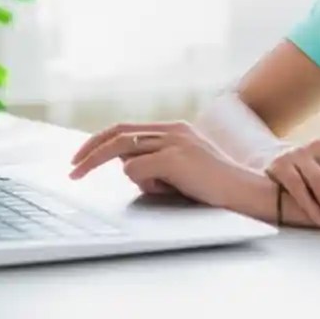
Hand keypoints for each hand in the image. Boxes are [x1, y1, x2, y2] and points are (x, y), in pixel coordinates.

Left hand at [68, 121, 252, 207]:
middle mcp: (171, 129)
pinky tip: (172, 188)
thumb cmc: (214, 187)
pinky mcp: (174, 157)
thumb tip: (126, 166)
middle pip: (116, 135)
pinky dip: (145, 183)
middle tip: (72, 172)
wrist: (247, 192)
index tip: (80, 158)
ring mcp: (172, 141)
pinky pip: (136, 170)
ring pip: (125, 155)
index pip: (124, 128)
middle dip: (89, 153)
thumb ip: (155, 161)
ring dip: (137, 179)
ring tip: (167, 188)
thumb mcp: (181, 168)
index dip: (98, 142)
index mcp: (172, 128)